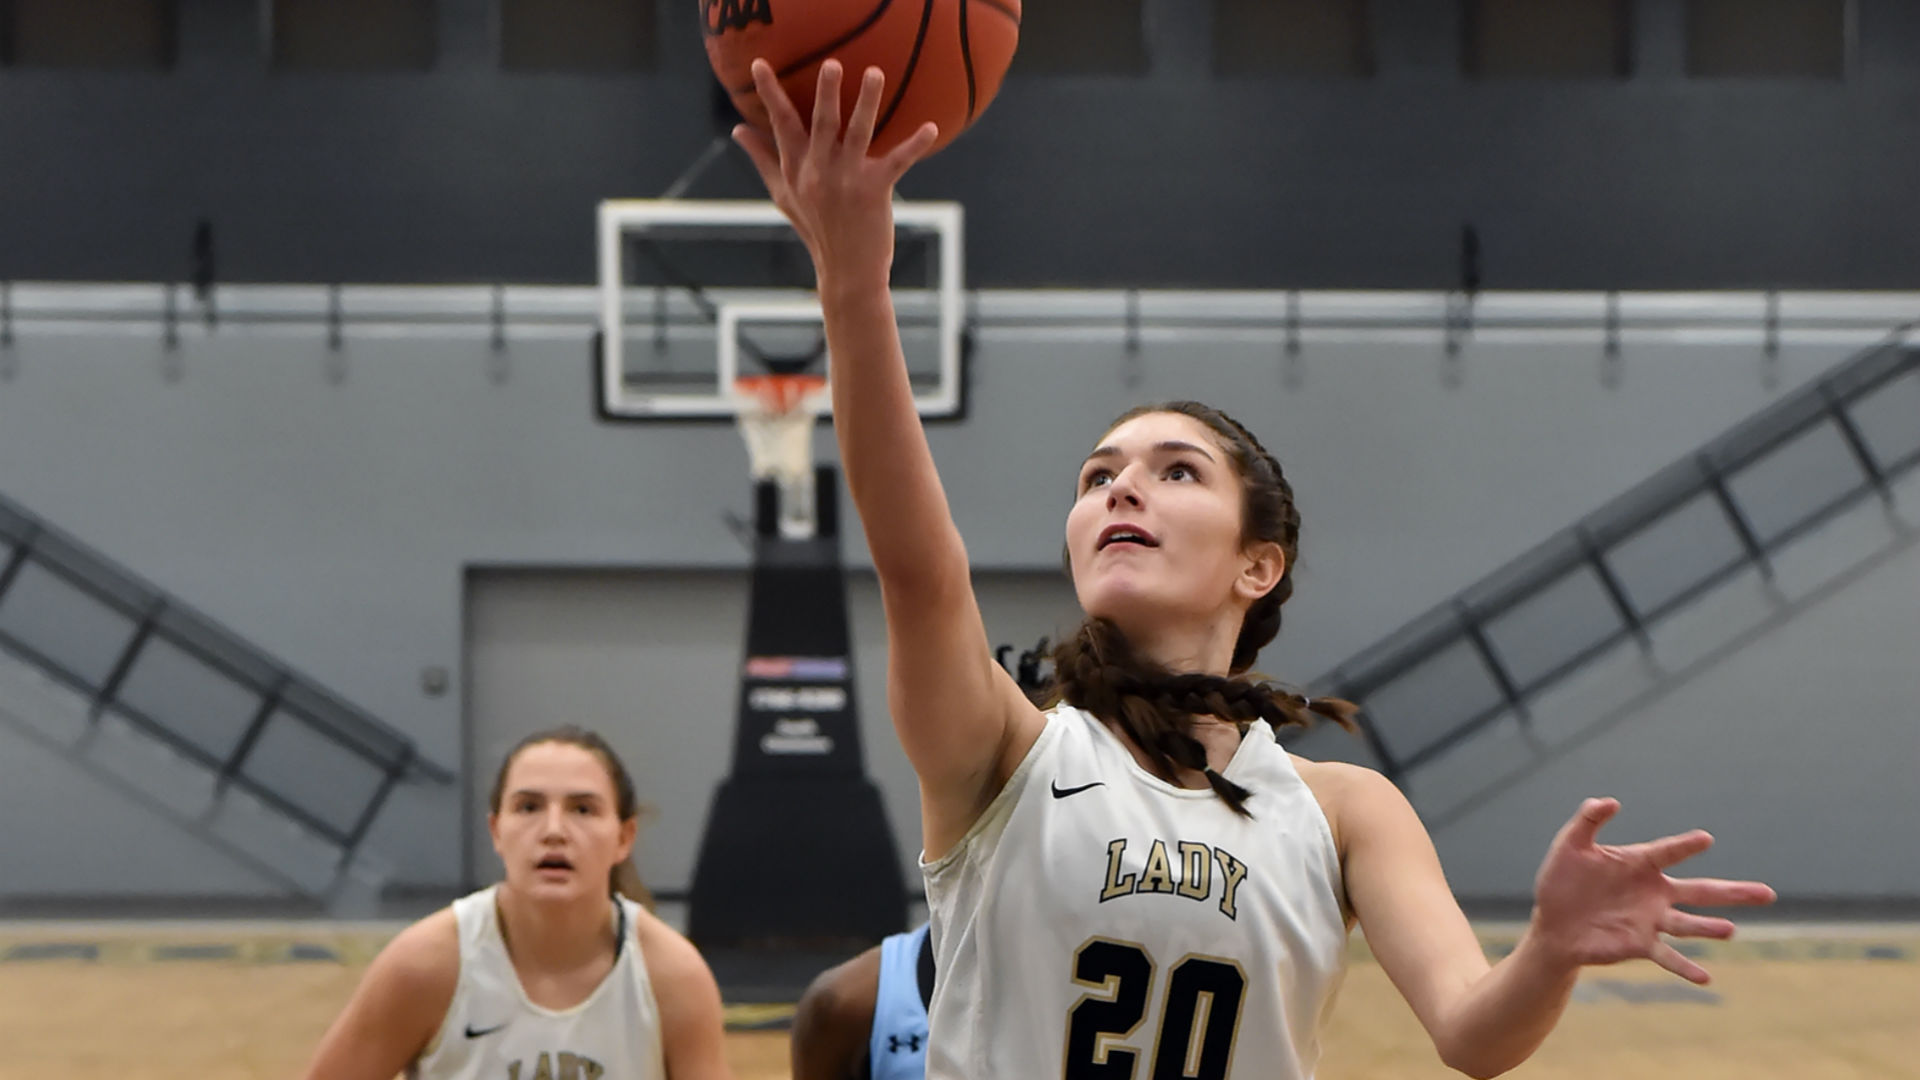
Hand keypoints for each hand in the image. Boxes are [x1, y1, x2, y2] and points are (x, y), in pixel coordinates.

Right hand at [733, 60, 939, 286]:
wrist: (846, 271)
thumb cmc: (816, 228)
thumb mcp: (783, 195)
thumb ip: (762, 159)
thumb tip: (738, 130)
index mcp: (796, 169)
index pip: (780, 124)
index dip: (769, 93)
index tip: (759, 63)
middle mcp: (819, 172)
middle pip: (822, 124)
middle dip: (826, 92)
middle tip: (832, 63)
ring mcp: (846, 181)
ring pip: (858, 133)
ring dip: (868, 102)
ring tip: (876, 73)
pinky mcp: (874, 191)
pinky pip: (898, 161)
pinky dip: (915, 144)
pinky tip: (931, 127)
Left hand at [1529, 798, 1774, 984]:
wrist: (1552, 923)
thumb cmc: (1562, 880)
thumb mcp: (1570, 845)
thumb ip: (1588, 820)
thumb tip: (1611, 801)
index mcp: (1640, 864)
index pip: (1667, 851)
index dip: (1685, 846)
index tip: (1705, 839)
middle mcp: (1654, 892)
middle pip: (1700, 891)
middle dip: (1734, 892)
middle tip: (1767, 893)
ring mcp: (1650, 921)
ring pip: (1688, 925)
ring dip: (1709, 928)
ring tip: (1731, 930)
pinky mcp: (1640, 945)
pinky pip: (1667, 956)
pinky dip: (1686, 967)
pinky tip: (1706, 977)